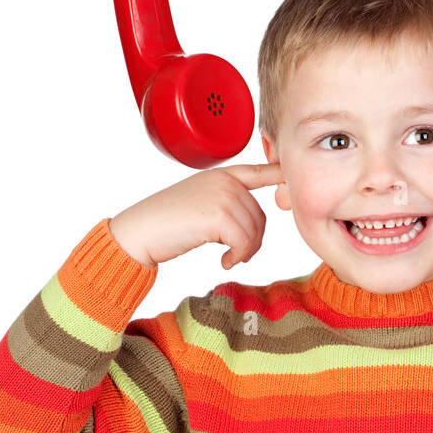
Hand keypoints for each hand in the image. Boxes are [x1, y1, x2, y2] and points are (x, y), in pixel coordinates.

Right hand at [109, 162, 282, 270]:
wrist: (139, 232)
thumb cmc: (167, 222)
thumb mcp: (200, 200)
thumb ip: (227, 201)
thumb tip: (254, 220)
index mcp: (222, 174)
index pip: (259, 170)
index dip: (279, 174)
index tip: (292, 176)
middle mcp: (225, 180)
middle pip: (260, 214)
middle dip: (253, 240)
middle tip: (237, 255)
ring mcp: (223, 195)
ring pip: (254, 230)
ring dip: (245, 251)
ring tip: (229, 258)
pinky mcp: (218, 215)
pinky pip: (244, 241)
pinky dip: (238, 257)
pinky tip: (224, 262)